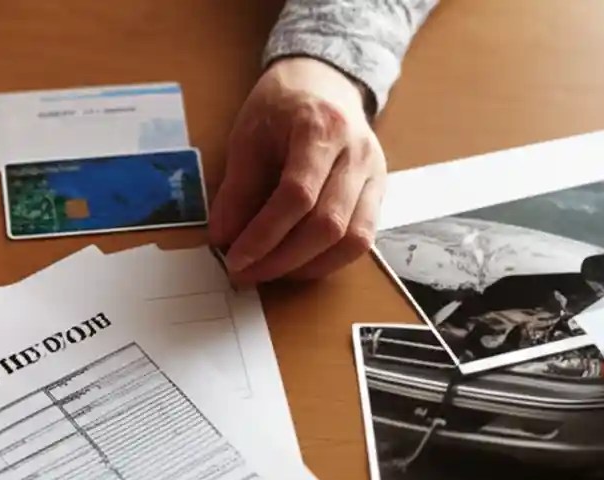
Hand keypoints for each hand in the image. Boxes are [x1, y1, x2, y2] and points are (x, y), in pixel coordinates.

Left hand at [209, 56, 386, 283]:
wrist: (324, 82)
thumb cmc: (282, 106)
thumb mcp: (248, 136)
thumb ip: (237, 188)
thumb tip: (224, 237)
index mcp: (321, 128)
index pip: (297, 195)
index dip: (265, 235)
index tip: (236, 258)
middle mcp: (357, 154)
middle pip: (329, 224)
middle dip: (284, 259)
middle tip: (249, 272)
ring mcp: (375, 175)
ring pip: (354, 239)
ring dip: (311, 266)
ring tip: (274, 271)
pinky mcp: (380, 193)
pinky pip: (363, 239)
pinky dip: (330, 259)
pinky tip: (301, 262)